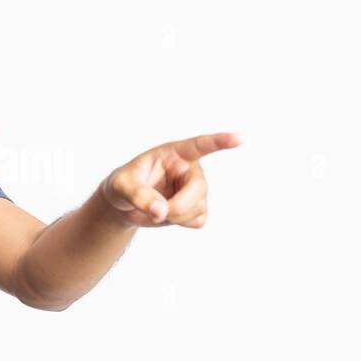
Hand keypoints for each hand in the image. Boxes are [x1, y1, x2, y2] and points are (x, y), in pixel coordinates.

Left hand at [99, 131, 240, 228]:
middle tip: (156, 212)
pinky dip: (181, 224)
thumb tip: (161, 211)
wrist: (126, 203)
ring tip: (157, 209)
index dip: (220, 141)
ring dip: (176, 217)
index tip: (240, 137)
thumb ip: (138, 195)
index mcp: (174, 153)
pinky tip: (168, 215)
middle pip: (199, 189)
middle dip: (178, 207)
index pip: (200, 145)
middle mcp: (190, 168)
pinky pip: (199, 221)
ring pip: (199, 208)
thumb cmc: (123, 185)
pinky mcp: (198, 207)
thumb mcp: (120, 185)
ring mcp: (197, 188)